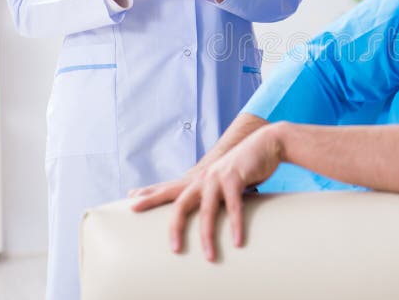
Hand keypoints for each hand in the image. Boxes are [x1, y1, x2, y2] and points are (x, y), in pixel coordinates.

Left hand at [132, 123, 285, 260]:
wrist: (267, 143)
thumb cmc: (246, 164)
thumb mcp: (225, 178)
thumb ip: (215, 192)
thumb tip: (213, 209)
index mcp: (199, 178)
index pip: (170, 188)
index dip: (151, 195)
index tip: (132, 200)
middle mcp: (204, 178)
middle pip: (180, 203)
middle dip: (174, 226)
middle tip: (174, 248)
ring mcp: (218, 177)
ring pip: (207, 210)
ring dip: (208, 235)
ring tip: (209, 256)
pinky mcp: (235, 178)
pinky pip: (233, 206)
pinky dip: (235, 224)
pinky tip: (237, 240)